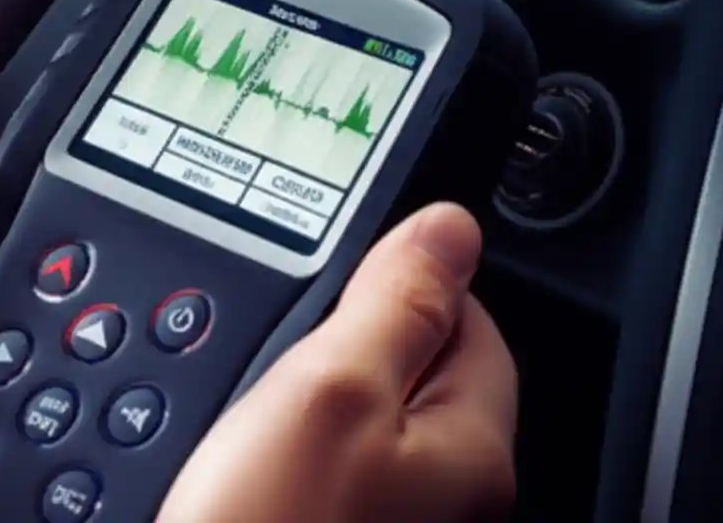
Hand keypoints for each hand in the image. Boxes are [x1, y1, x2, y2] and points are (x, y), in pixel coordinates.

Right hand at [159, 203, 518, 522]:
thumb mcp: (329, 393)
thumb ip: (396, 302)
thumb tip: (451, 226)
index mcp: (472, 450)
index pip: (472, 321)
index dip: (405, 285)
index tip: (340, 285)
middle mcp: (451, 499)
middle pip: (421, 375)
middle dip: (353, 347)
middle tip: (285, 357)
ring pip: (369, 425)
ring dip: (317, 399)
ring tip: (259, 411)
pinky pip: (335, 473)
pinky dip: (295, 453)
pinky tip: (251, 466)